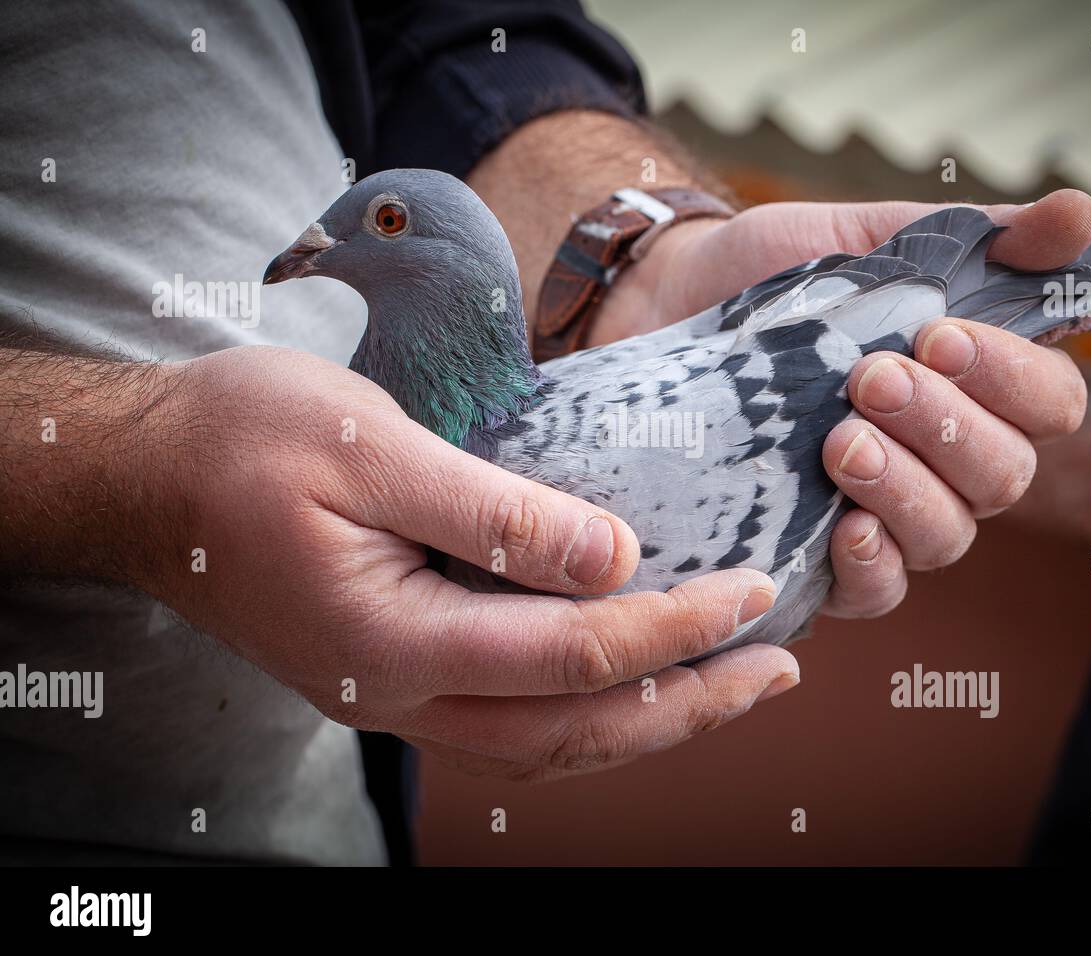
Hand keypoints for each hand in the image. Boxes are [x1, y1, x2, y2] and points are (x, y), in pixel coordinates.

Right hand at [139, 346, 797, 780]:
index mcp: (394, 640)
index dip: (674, 627)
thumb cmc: (243, 441)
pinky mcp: (391, 675)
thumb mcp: (369, 447)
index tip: (753, 591)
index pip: (573, 656)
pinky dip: (588, 710)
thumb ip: (493, 512)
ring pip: (546, 745)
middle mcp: (397, 694)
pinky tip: (632, 681)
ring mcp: (391, 697)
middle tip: (777, 668)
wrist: (146, 478)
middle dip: (688, 703)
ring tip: (730, 684)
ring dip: (647, 720)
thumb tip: (614, 558)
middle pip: (575, 731)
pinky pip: (510, 722)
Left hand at [592, 190, 1090, 617]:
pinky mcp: (818, 559)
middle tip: (871, 379)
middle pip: (1003, 476)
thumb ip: (976, 237)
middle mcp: (943, 460)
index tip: (941, 335)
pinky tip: (842, 525)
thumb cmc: (771, 277)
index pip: (1048, 405)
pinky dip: (871, 564)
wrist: (661, 306)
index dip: (1014, 379)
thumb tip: (1083, 213)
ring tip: (841, 442)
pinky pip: (875, 591)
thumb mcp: (869, 241)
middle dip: (947, 427)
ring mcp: (884, 514)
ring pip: (946, 537)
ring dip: (906, 489)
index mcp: (971, 385)